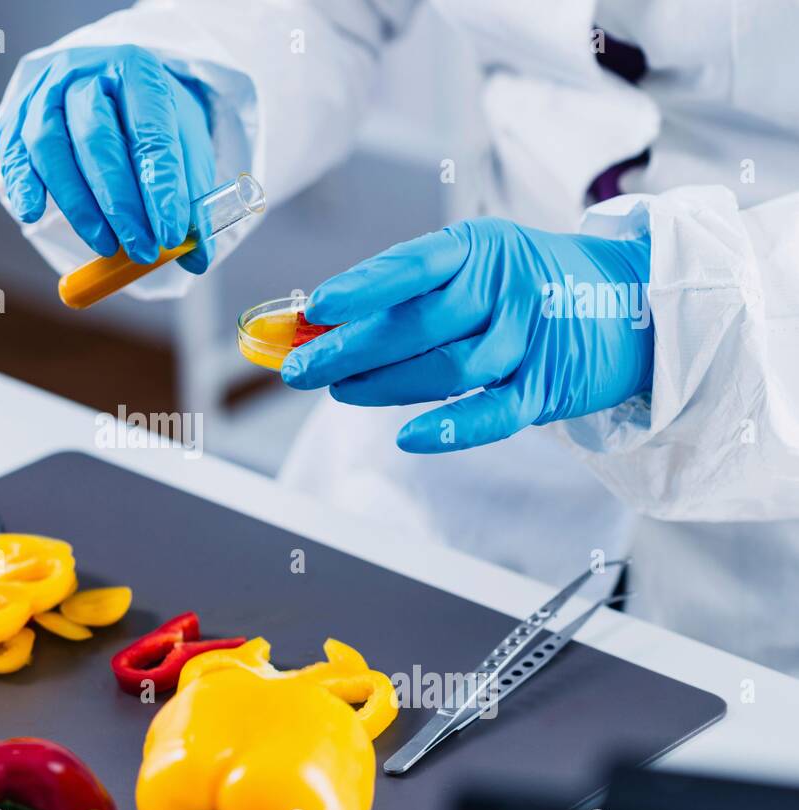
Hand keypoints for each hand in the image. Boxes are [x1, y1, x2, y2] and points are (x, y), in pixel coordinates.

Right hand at [0, 45, 216, 272]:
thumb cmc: (149, 123)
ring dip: (79, 206)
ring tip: (106, 246)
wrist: (104, 86)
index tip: (172, 234)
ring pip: (52, 149)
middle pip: (98, 140)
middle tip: (143, 250)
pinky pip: (14, 155)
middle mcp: (85, 74)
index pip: (150, 130)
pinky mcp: (14, 119)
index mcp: (137, 70)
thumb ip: (192, 198)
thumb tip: (196, 258)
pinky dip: (22, 186)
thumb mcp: (183, 147)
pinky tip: (33, 214)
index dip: (161, 187)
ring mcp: (43, 94)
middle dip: (122, 205)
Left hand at [282, 218, 653, 451]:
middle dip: (350, 349)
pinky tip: (408, 436)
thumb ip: (407, 293)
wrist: (635, 301)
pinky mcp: (550, 385)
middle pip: (418, 324)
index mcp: (479, 248)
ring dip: (385, 385)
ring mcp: (532, 336)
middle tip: (299, 368)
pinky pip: (496, 411)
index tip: (312, 309)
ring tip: (339, 391)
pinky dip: (451, 428)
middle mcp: (506, 286)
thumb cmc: (528, 286)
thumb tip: (318, 322)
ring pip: (448, 368)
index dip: (359, 289)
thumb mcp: (475, 266)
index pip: (409, 267)